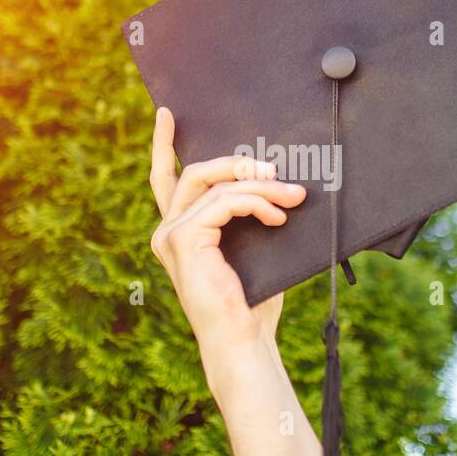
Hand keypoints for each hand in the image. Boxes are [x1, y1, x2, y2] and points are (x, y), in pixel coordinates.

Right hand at [148, 106, 306, 353]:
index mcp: (179, 233)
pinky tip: (277, 217)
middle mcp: (167, 232)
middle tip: (274, 167)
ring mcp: (171, 235)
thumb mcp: (251, 248)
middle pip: (194, 172)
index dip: (162, 145)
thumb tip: (275, 181)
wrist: (244, 340)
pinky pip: (224, 203)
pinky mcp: (184, 240)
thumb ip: (247, 215)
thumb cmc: (254, 302)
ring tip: (293, 196)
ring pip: (216, 186)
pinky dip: (256, 203)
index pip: (164, 179)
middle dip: (237, 162)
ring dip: (261, 186)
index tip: (167, 115)